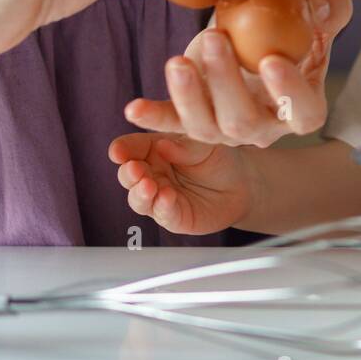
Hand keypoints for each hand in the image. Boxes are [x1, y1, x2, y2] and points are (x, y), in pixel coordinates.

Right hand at [107, 134, 259, 234]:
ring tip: (148, 186)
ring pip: (139, 198)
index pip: (130, 148)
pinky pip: (162, 214)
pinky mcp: (173, 216)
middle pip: (128, 175)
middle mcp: (152, 173)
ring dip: (140, 193)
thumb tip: (163, 146)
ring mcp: (159, 196)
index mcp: (152, 149)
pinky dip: (162, 207)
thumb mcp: (204, 143)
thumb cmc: (218, 157)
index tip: (118, 152)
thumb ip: (184, 145)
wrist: (242, 183)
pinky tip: (166, 198)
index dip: (121, 150)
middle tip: (134, 169)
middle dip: (128, 173)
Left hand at [122, 0, 352, 147]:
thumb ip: (330, 9)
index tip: (272, 60)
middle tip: (215, 39)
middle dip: (227, 84)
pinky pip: (172, 123)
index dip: (289, 93)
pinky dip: (153, 116)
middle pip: (245, 122)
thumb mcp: (318, 13)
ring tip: (177, 61)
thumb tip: (325, 7)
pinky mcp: (193, 118)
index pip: (303, 112)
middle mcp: (265, 126)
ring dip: (189, 97)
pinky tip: (133, 107)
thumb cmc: (294, 23)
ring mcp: (226, 127)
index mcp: (302, 108)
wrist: (257, 33)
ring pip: (206, 128)